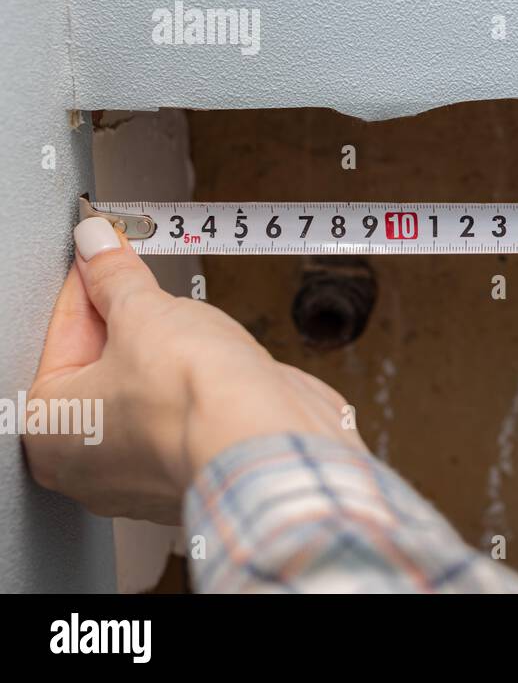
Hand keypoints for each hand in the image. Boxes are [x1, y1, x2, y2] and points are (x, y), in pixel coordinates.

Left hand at [26, 216, 364, 523]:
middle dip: (126, 321)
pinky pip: (184, 410)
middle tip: (143, 284)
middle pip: (99, 366)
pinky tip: (214, 361)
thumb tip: (98, 248)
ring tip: (189, 328)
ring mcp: (144, 472)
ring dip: (165, 352)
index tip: (104, 255)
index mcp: (47, 431)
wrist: (267, 437)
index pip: (59, 336)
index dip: (88, 285)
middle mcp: (88, 465)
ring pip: (145, 389)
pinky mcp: (195, 463)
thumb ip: (114, 277)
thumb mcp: (141, 311)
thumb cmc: (189, 400)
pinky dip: (196, 384)